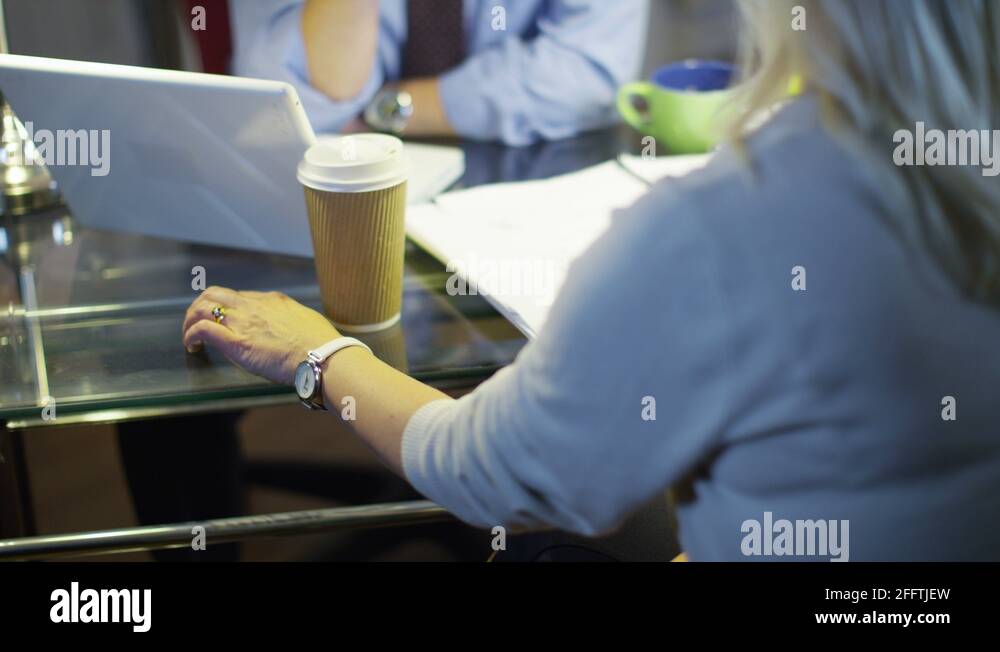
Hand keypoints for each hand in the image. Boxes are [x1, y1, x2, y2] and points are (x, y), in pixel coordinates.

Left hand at [182, 287, 340, 384]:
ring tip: (190, 335)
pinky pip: (203, 329)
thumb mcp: (306, 320)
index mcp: (271, 301)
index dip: (226, 307)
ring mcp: (243, 322)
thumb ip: (292, 320)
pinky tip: (192, 345)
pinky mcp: (236, 342)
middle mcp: (253, 306)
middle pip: (214, 294)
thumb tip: (291, 327)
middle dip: (200, 306)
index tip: (224, 320)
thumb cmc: (320, 344)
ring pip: (203, 308)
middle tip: (197, 322)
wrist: (321, 355)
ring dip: (191, 320)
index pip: (239, 297)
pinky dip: (191, 335)